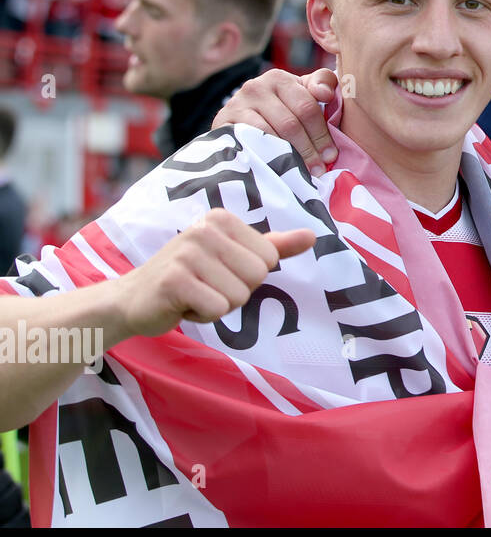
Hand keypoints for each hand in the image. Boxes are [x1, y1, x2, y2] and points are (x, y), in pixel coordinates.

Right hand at [115, 209, 314, 338]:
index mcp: (221, 219)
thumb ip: (273, 246)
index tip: (218, 274)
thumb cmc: (189, 277)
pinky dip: (203, 317)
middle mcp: (203, 230)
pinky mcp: (173, 281)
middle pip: (256, 277)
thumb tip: (312, 236)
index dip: (247, 277)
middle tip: (205, 287)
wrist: (133, 299)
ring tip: (193, 295)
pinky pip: (218, 309)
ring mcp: (186, 254)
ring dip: (217, 306)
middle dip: (235, 292)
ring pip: (238, 296)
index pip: (268, 259)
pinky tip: (182, 305)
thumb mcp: (232, 256)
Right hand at [213, 68, 338, 175]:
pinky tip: (278, 170)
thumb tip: (326, 93)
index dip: (322, 134)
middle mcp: (255, 87)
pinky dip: (266, 158)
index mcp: (279, 78)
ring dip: (289, 158)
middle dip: (309, 150)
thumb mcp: (302, 92)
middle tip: (319, 169)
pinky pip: (249, 144)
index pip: (307, 108)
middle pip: (290, 124)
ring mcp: (236, 105)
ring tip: (302, 173)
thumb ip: (322, 84)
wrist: (238, 121)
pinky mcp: (222, 124)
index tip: (331, 155)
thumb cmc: (281, 108)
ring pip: (270, 136)